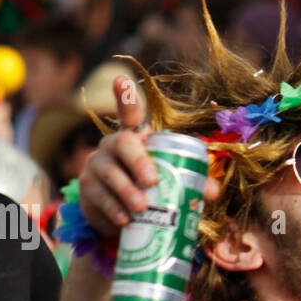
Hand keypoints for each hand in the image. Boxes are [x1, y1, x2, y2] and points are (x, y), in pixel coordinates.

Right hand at [77, 76, 220, 237]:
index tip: (121, 81)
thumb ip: (191, 181)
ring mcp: (97, 165)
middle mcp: (113, 145)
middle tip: (152, 181)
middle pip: (122, 143)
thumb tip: (212, 191)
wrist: (118, 214)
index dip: (125, 98)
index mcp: (136, 139)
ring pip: (109, 172)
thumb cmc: (148, 189)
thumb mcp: (168, 181)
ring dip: (126, 190)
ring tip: (142, 208)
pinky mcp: (88, 188)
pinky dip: (113, 208)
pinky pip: (100, 196)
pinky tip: (124, 219)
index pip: (129, 114)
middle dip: (137, 160)